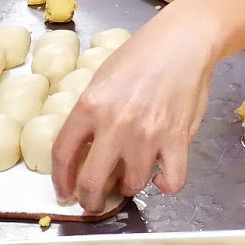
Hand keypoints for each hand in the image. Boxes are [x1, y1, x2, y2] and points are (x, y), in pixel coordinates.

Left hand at [50, 14, 219, 212]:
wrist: (184, 41)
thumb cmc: (143, 53)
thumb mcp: (103, 77)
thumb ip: (90, 112)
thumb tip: (83, 147)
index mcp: (90, 105)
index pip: (62, 154)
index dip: (60, 180)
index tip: (64, 191)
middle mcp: (115, 124)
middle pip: (91, 182)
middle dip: (90, 201)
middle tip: (94, 203)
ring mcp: (147, 135)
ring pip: (132, 185)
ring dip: (132, 184)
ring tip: (135, 173)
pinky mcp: (177, 139)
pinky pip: (172, 182)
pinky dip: (167, 185)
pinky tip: (162, 177)